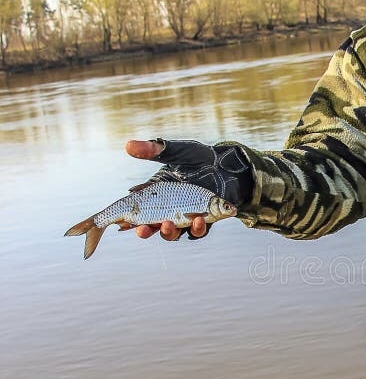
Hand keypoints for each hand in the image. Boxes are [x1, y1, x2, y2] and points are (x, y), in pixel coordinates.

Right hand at [126, 138, 252, 240]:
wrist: (230, 165)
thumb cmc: (201, 157)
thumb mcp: (177, 152)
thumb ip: (154, 150)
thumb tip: (128, 145)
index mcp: (158, 194)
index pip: (138, 210)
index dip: (129, 218)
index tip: (122, 222)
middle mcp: (170, 208)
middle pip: (153, 225)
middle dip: (146, 230)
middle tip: (142, 229)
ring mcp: (187, 216)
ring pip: (174, 232)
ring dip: (169, 232)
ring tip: (169, 224)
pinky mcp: (206, 221)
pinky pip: (198, 231)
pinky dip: (197, 229)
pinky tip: (198, 220)